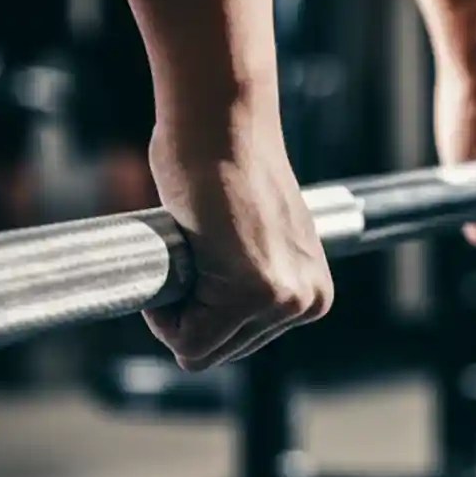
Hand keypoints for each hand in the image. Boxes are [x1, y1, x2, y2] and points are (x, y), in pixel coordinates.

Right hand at [142, 119, 333, 371]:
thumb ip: (248, 277)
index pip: (238, 343)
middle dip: (191, 310)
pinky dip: (165, 313)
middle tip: (195, 250)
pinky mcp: (256, 291)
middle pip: (223, 352)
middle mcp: (307, 302)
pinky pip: (190, 342)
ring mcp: (285, 299)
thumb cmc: (222, 167)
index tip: (204, 258)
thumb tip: (216, 297)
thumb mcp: (251, 240)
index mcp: (310, 294)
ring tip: (194, 248)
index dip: (201, 309)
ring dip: (179, 307)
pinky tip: (181, 256)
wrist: (221, 124)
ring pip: (204, 350)